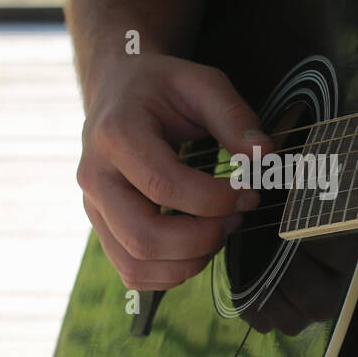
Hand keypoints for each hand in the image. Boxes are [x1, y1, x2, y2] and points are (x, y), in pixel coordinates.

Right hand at [77, 54, 268, 290]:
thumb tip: (264, 156)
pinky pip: (132, 273)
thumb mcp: (201, 82)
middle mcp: (95, 176)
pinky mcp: (102, 228)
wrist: (118, 90)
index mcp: (115, 134)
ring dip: (190, 262)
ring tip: (219, 232)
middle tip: (235, 218)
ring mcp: (93, 207)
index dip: (215, 201)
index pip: (164, 186)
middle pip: (143, 237)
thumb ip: (234, 117)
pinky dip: (172, 273)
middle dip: (202, 239)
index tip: (249, 192)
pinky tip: (197, 246)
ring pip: (136, 265)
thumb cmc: (161, 87)